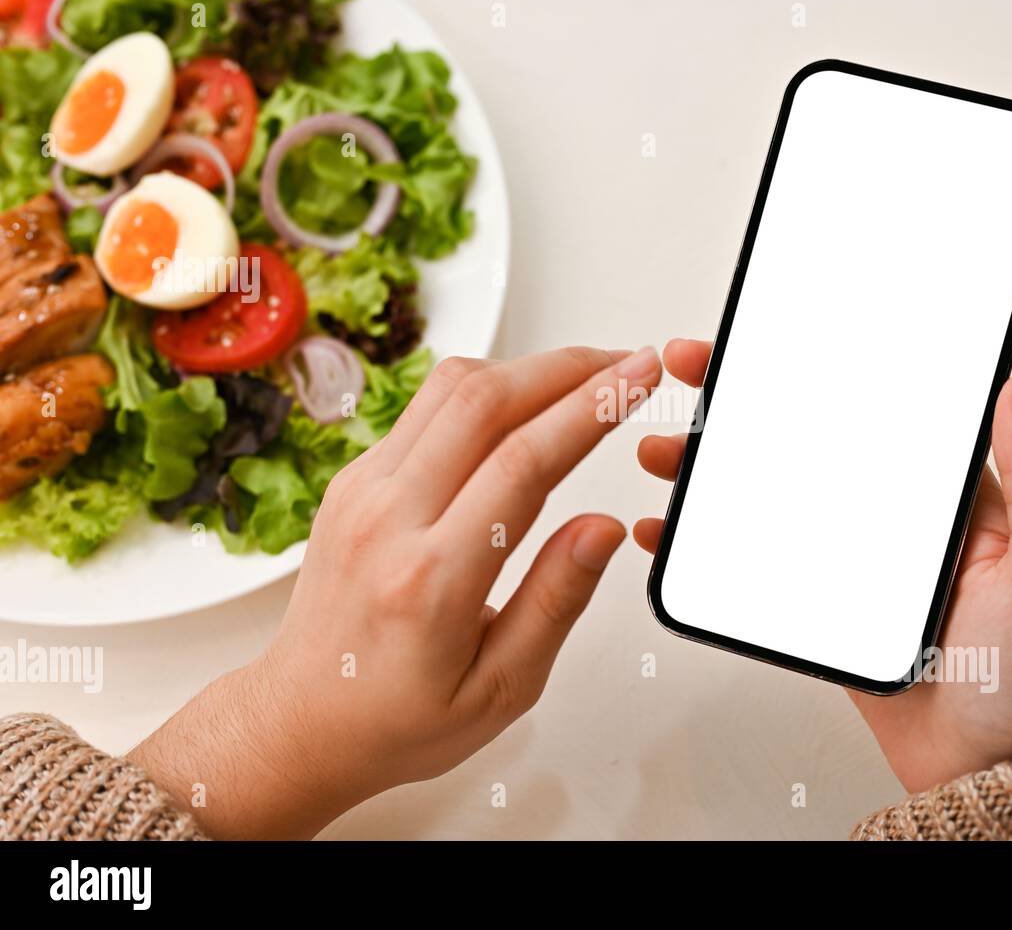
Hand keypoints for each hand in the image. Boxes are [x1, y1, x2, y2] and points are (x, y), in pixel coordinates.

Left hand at [130, 345, 662, 837]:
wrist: (301, 720)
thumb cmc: (399, 719)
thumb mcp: (501, 688)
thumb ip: (556, 601)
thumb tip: (605, 526)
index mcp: (431, 581)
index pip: (524, 463)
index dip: (592, 408)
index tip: (639, 377)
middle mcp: (386, 521)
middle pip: (485, 401)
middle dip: (568, 368)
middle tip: (627, 364)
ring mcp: (361, 492)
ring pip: (450, 388)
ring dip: (527, 367)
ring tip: (586, 374)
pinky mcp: (353, 480)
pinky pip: (425, 409)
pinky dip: (486, 389)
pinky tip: (526, 402)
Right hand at [635, 339, 1011, 793]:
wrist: (986, 769)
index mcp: (947, 494)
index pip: (877, 410)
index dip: (822, 368)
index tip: (775, 339)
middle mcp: (893, 517)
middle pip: (808, 441)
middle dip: (746, 403)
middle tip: (695, 373)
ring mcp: (850, 559)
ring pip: (771, 494)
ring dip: (713, 467)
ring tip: (665, 451)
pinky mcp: (819, 602)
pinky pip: (758, 560)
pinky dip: (710, 543)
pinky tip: (672, 529)